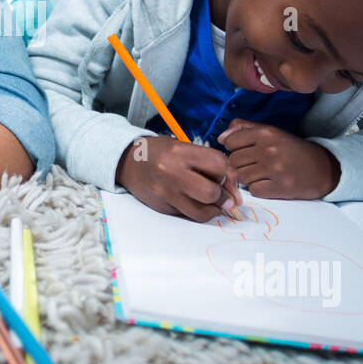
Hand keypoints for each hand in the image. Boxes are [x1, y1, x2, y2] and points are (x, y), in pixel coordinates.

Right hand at [115, 136, 242, 221]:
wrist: (128, 162)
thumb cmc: (161, 152)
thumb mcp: (184, 148)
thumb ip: (209, 164)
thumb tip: (234, 194)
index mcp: (180, 152)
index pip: (218, 165)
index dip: (229, 175)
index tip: (227, 179)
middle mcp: (171, 172)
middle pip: (211, 192)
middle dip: (223, 196)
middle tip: (224, 195)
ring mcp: (165, 192)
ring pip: (202, 211)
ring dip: (214, 209)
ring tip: (213, 202)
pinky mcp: (162, 207)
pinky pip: (189, 216)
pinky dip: (199, 212)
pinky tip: (197, 203)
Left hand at [218, 120, 339, 199]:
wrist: (321, 168)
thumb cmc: (290, 149)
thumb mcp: (270, 132)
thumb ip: (243, 129)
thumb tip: (221, 138)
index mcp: (266, 133)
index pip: (230, 142)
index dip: (234, 148)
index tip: (245, 151)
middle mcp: (270, 149)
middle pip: (234, 161)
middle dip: (240, 164)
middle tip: (254, 164)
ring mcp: (275, 169)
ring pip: (241, 177)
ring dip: (247, 177)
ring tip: (260, 173)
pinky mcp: (281, 187)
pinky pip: (254, 190)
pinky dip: (258, 189)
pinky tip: (268, 183)